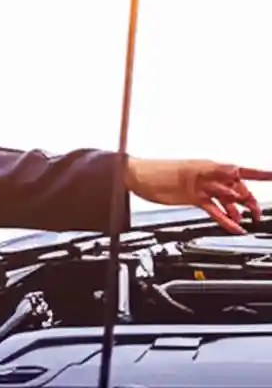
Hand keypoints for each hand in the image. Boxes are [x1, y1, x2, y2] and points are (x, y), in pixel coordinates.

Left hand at [125, 157, 271, 233]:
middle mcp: (208, 177)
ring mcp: (201, 189)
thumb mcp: (187, 171)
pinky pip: (214, 210)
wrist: (135, 178)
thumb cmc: (155, 170)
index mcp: (209, 167)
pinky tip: (233, 227)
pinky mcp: (194, 199)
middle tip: (257, 214)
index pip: (241, 170)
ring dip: (238, 212)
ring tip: (247, 223)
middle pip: (236, 189)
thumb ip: (213, 172)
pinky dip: (224, 219)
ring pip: (227, 201)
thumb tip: (236, 170)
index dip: (260, 174)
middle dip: (250, 201)